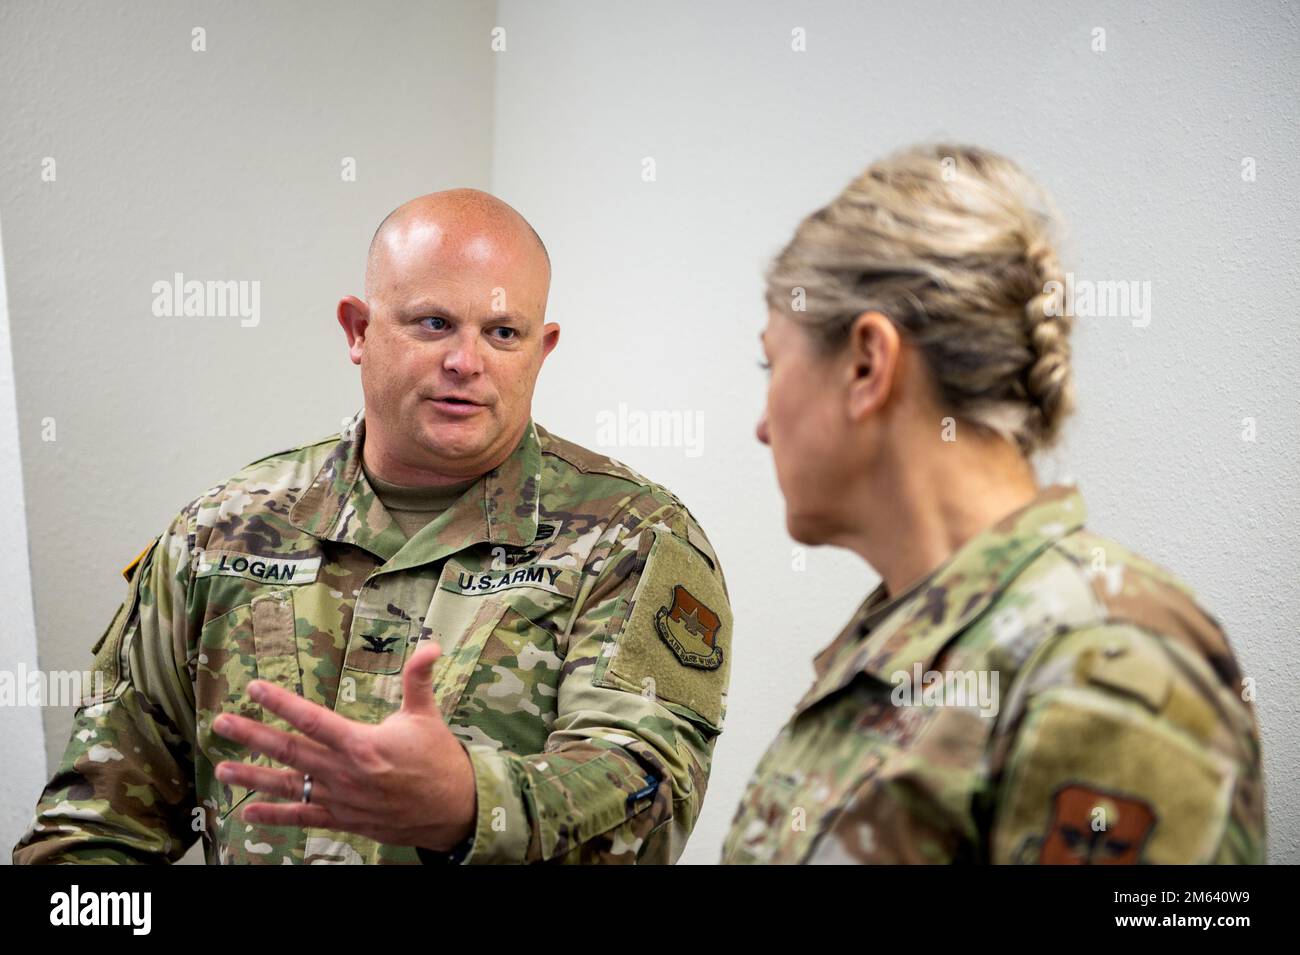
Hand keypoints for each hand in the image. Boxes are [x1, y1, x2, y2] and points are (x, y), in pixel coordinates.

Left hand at [211, 642, 475, 851]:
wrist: (454, 810)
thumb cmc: (439, 759)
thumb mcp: (427, 715)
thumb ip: (419, 678)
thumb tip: (430, 645)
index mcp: (362, 743)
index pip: (312, 719)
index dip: (281, 703)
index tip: (254, 689)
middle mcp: (344, 772)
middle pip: (289, 751)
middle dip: (252, 736)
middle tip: (220, 724)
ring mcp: (341, 799)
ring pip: (288, 785)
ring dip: (252, 778)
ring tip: (221, 769)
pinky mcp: (344, 819)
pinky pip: (303, 817)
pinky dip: (275, 817)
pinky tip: (249, 813)